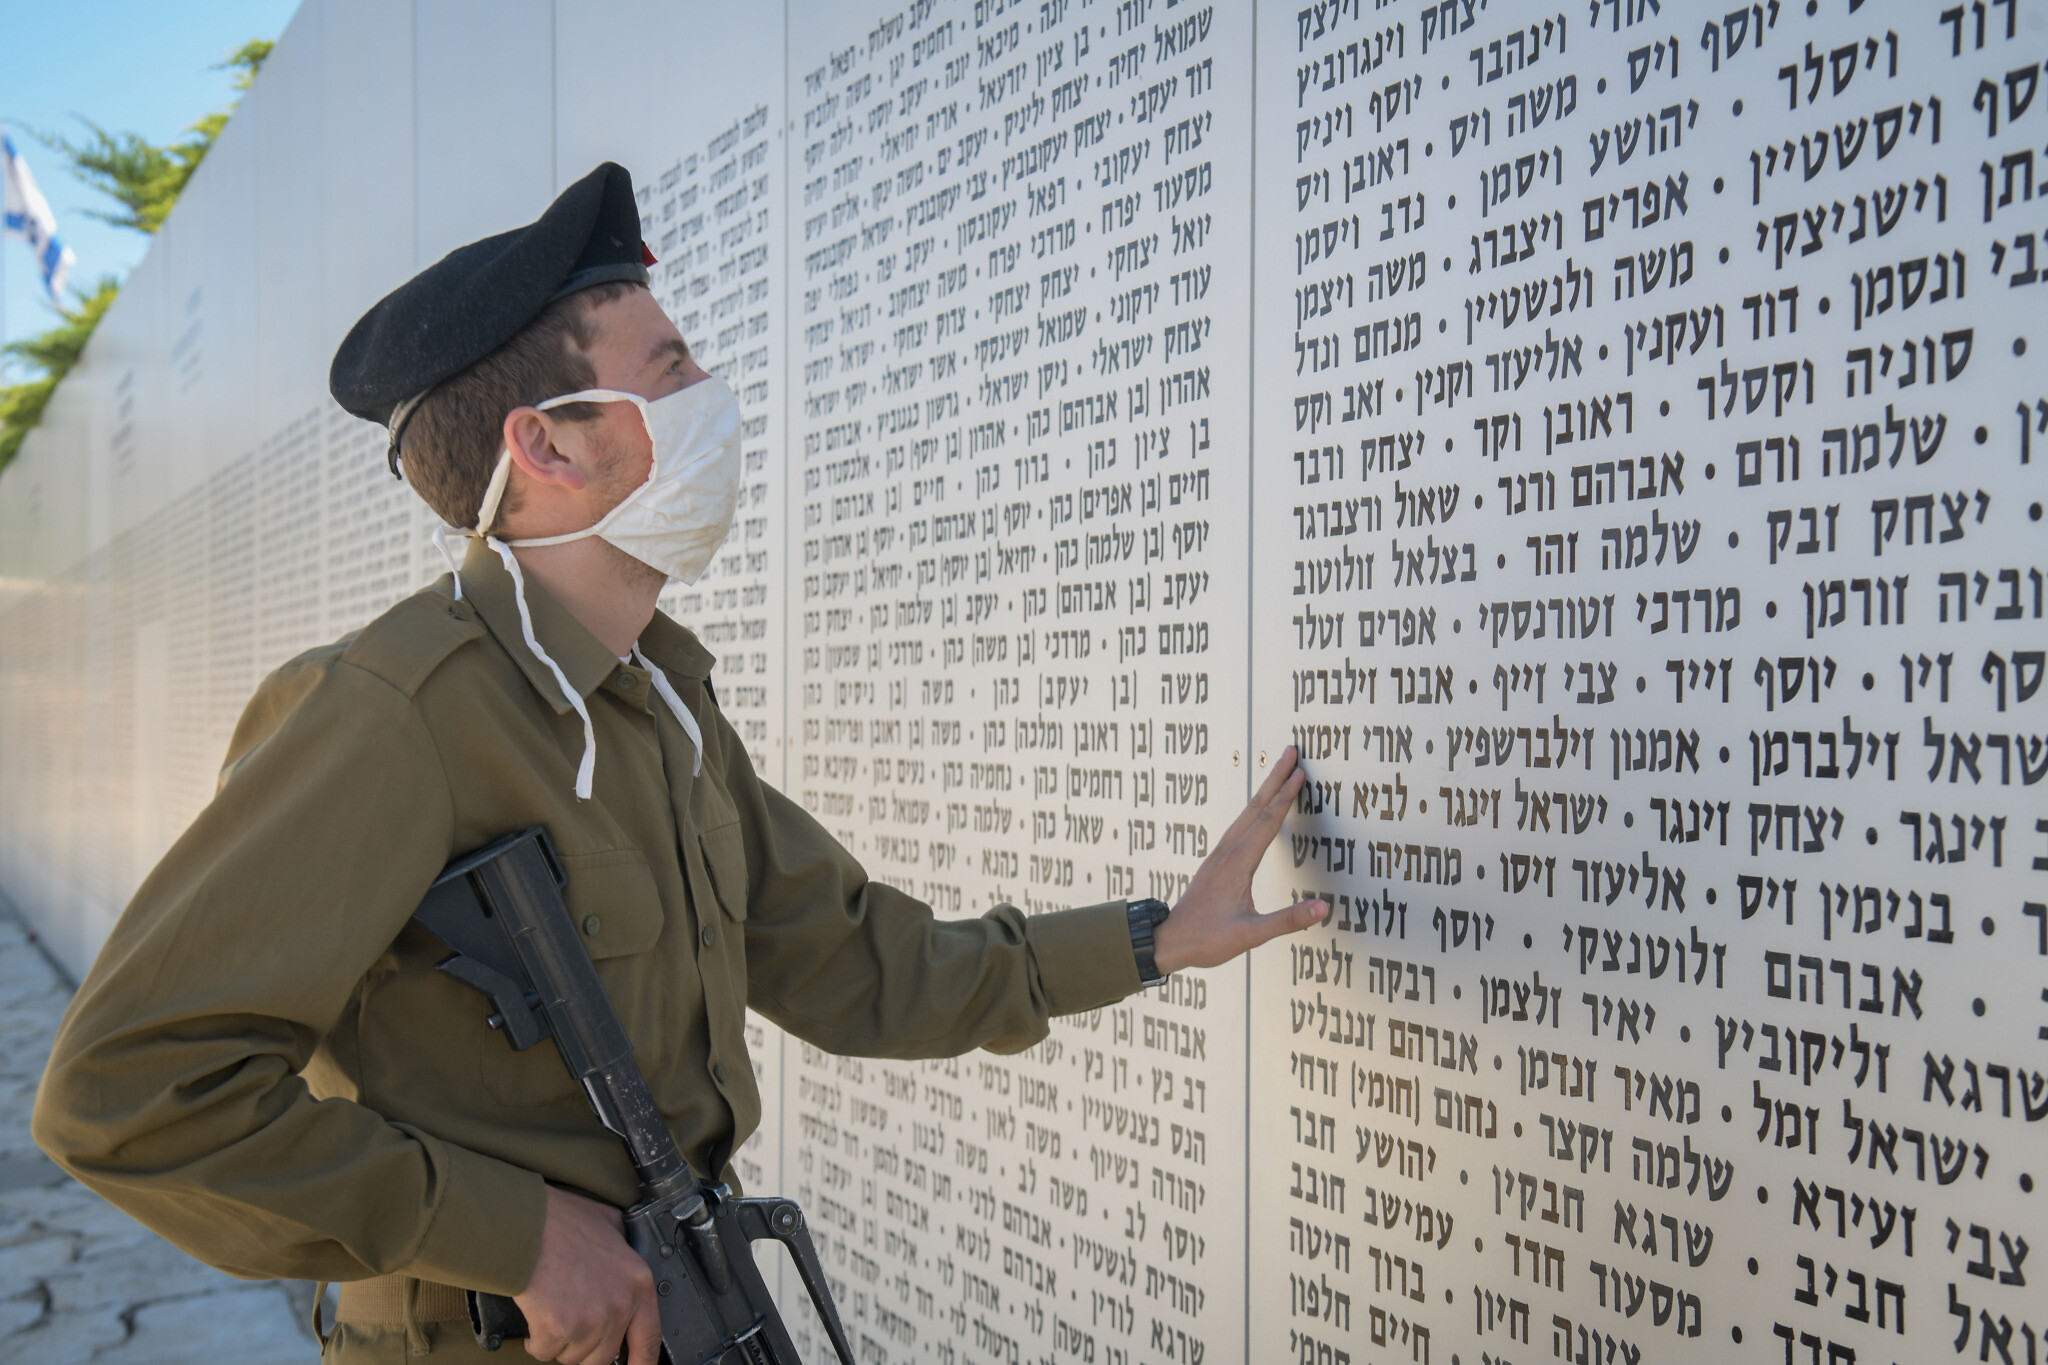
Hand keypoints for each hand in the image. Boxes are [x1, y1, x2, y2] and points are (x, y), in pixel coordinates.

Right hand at [515, 1186, 660, 1364]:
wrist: (526, 1223)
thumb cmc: (561, 1220)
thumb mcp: (610, 1225)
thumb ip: (622, 1247)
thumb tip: (623, 1253)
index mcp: (637, 1282)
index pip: (649, 1338)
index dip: (643, 1363)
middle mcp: (620, 1305)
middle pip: (602, 1356)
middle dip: (583, 1346)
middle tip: (570, 1324)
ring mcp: (590, 1320)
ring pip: (572, 1356)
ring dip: (559, 1341)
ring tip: (552, 1310)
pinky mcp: (558, 1328)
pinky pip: (544, 1351)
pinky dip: (536, 1340)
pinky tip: (536, 1316)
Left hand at [1151, 746, 1326, 974]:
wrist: (1170, 941)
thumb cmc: (1207, 939)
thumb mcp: (1250, 934)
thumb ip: (1287, 921)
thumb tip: (1323, 908)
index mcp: (1237, 864)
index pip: (1267, 822)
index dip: (1286, 796)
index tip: (1300, 772)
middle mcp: (1227, 852)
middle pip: (1255, 807)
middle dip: (1275, 777)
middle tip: (1291, 751)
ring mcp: (1219, 855)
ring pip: (1245, 813)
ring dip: (1264, 789)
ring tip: (1279, 770)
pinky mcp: (1216, 861)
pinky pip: (1239, 825)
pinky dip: (1254, 808)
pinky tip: (1258, 809)